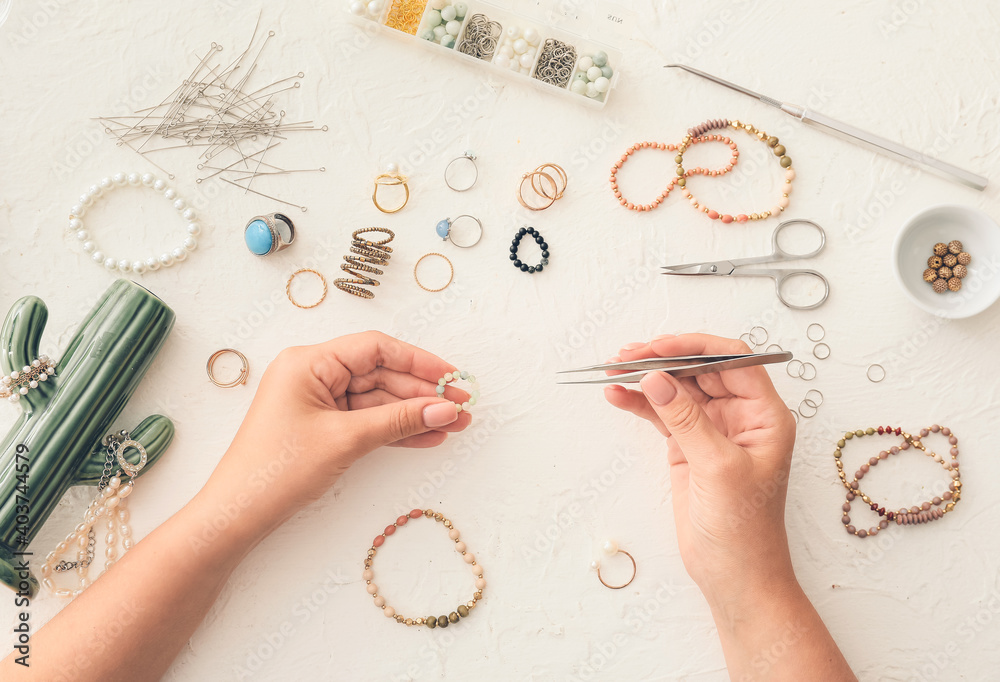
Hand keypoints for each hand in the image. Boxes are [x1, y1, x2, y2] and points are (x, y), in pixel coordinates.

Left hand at [202, 331, 470, 539]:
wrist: (238, 515)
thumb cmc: (277, 471)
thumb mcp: (346, 440)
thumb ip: (398, 420)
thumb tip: (444, 409)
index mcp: (309, 362)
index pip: (375, 348)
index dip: (419, 361)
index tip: (452, 377)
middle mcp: (312, 374)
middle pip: (380, 374)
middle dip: (422, 393)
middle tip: (461, 409)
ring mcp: (317, 401)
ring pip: (377, 400)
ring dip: (414, 414)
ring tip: (454, 426)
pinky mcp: (322, 426)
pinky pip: (367, 420)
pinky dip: (395, 429)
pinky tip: (427, 436)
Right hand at [603, 333, 796, 608]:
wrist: (733, 576)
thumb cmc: (744, 529)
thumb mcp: (718, 468)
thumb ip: (686, 419)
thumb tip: (657, 378)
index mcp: (764, 415)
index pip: (733, 360)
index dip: (697, 347)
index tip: (661, 346)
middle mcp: (740, 416)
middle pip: (701, 370)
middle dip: (665, 358)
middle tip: (628, 356)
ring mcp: (711, 431)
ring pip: (677, 390)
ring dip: (647, 378)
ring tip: (613, 369)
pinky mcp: (686, 448)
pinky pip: (661, 415)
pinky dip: (639, 403)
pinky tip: (618, 395)